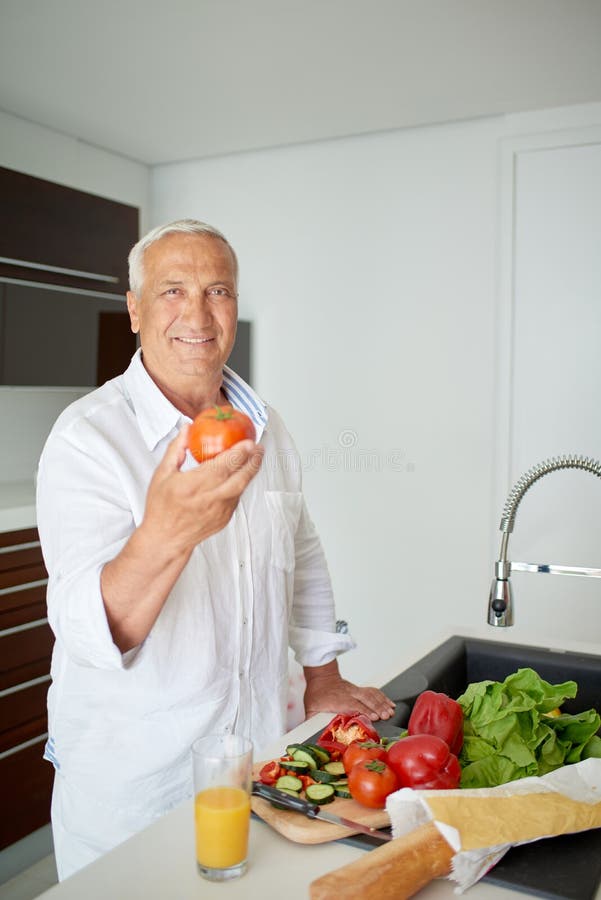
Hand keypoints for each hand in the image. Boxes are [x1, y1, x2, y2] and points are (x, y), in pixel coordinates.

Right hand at [141, 424, 263, 555]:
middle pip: (239, 477)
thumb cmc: (161, 507)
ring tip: (256, 457)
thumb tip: (187, 429)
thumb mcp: (162, 475)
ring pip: (242, 488)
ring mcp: (220, 510)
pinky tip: (244, 474)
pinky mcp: (225, 518)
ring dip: (251, 471)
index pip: (222, 466)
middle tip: (259, 447)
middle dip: (252, 460)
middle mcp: (209, 498)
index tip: (247, 441)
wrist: (166, 539)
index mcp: (193, 485)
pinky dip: (242, 484)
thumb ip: (177, 449)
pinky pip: (237, 497)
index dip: (238, 453)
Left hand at [303, 660, 395, 721]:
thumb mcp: (310, 707)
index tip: (373, 717)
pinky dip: (383, 697)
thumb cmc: (316, 694)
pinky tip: (390, 704)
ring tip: (391, 712)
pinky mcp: (360, 689)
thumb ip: (311, 721)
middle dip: (376, 708)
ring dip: (382, 703)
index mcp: (336, 700)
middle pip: (364, 700)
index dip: (363, 710)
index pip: (351, 705)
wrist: (321, 677)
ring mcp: (355, 690)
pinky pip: (373, 691)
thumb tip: (310, 735)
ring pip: (370, 695)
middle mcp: (347, 694)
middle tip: (386, 716)